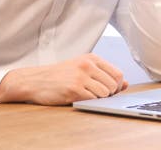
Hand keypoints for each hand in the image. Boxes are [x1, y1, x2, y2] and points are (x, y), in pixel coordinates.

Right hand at [0, 54, 127, 104]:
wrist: (35, 80)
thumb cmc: (60, 76)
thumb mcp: (83, 69)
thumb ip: (104, 74)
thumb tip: (126, 84)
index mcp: (92, 58)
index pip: (118, 73)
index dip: (118, 86)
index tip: (110, 91)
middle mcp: (88, 65)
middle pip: (114, 84)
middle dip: (110, 94)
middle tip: (98, 96)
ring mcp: (81, 77)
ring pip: (105, 93)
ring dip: (100, 99)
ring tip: (88, 97)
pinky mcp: (74, 90)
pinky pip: (93, 100)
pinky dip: (90, 102)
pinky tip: (80, 99)